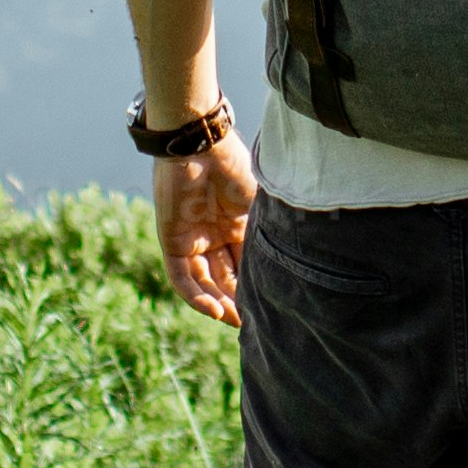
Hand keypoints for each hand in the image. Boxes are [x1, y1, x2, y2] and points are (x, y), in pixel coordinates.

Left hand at [152, 123, 255, 325]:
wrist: (200, 144)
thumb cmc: (234, 166)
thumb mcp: (259, 205)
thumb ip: (269, 231)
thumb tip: (295, 261)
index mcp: (235, 224)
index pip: (245, 263)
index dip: (255, 286)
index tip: (270, 307)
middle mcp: (213, 234)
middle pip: (224, 277)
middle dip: (236, 301)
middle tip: (251, 323)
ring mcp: (191, 238)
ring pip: (203, 282)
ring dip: (217, 303)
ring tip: (235, 320)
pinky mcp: (172, 240)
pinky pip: (181, 276)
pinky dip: (196, 295)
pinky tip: (214, 309)